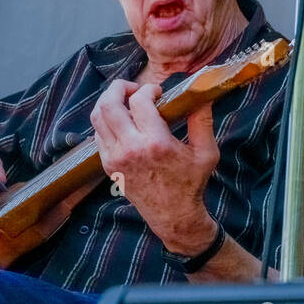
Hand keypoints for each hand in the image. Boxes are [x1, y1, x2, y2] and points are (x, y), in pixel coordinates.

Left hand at [91, 80, 220, 253]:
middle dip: (119, 88)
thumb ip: (203, 120)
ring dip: (109, 102)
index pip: (139, 102)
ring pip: (97, 117)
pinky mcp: (108, 165)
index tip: (158, 92)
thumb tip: (202, 94)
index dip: (148, 89)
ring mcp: (115, 158)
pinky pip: (98, 134)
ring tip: (125, 101)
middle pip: (108, 104)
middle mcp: (130, 149)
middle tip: (134, 88)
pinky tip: (123, 121)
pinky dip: (107, 121)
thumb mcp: (206, 152)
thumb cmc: (191, 183)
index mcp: (155, 143)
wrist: (172, 215)